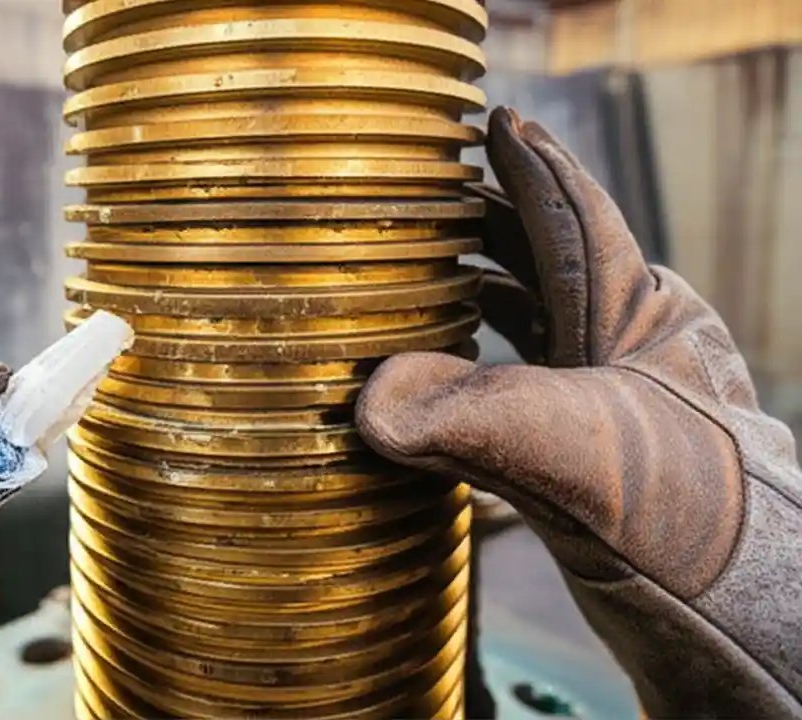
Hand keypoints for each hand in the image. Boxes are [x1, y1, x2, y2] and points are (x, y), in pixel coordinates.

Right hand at [358, 108, 801, 716]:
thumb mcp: (579, 455)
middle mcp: (631, 344)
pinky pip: (540, 378)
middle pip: (559, 258)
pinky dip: (494, 361)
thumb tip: (369, 401)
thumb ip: (473, 419)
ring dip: (495, 291)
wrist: (742, 615)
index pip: (571, 214)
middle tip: (441, 199)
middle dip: (499, 224)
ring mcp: (620, 398)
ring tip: (440, 276)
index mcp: (635, 312)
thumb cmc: (685, 521)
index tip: (490, 120)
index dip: (526, 163)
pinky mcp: (605, 452)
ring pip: (552, 319)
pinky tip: (459, 379)